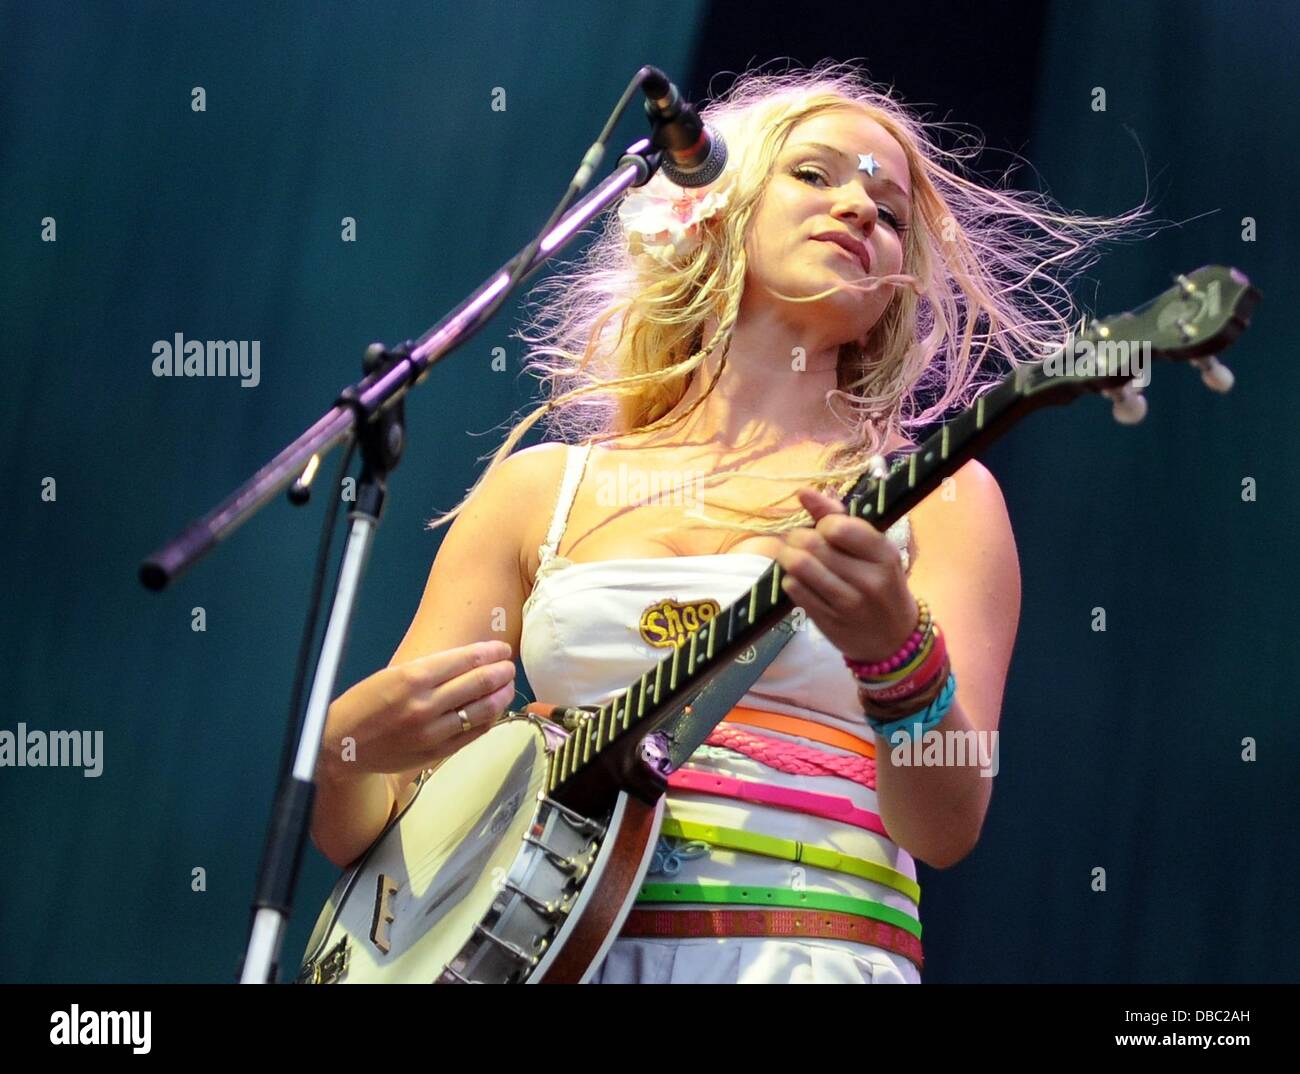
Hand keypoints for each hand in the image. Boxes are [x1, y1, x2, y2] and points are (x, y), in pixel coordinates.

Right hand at [319, 640, 516, 778]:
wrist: (343, 744)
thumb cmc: (366, 703)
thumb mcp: (394, 674)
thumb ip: (432, 669)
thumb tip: (472, 660)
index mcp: (412, 677)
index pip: (466, 660)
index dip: (491, 652)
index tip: (503, 649)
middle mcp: (424, 705)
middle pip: (480, 683)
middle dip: (502, 672)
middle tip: (510, 667)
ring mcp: (431, 732)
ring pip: (482, 710)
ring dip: (502, 696)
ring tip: (507, 687)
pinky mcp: (435, 753)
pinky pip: (472, 734)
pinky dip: (488, 720)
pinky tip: (493, 711)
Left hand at [774, 487, 919, 664]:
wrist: (894, 639)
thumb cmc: (882, 584)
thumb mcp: (873, 550)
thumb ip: (838, 517)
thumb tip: (803, 492)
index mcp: (883, 554)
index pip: (836, 526)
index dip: (822, 523)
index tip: (825, 530)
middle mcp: (868, 579)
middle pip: (811, 543)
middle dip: (798, 537)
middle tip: (801, 541)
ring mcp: (847, 603)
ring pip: (798, 566)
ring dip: (788, 556)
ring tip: (794, 556)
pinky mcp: (827, 621)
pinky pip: (793, 589)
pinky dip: (790, 578)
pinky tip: (801, 580)